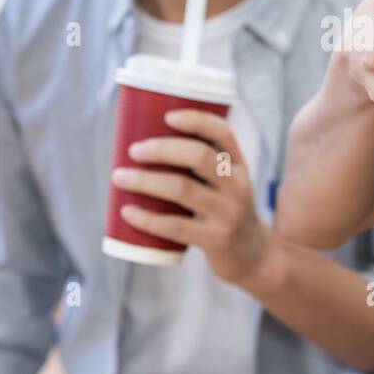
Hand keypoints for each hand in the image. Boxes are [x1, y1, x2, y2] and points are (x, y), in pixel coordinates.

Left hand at [111, 110, 269, 285]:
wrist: (254, 256)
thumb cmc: (226, 212)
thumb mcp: (227, 184)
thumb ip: (200, 166)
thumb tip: (144, 145)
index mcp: (239, 165)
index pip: (223, 133)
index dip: (196, 120)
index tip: (167, 117)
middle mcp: (238, 185)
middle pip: (198, 157)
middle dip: (161, 149)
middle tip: (133, 150)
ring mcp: (228, 213)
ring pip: (182, 189)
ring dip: (145, 180)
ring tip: (119, 177)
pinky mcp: (215, 240)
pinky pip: (175, 226)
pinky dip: (147, 218)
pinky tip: (127, 212)